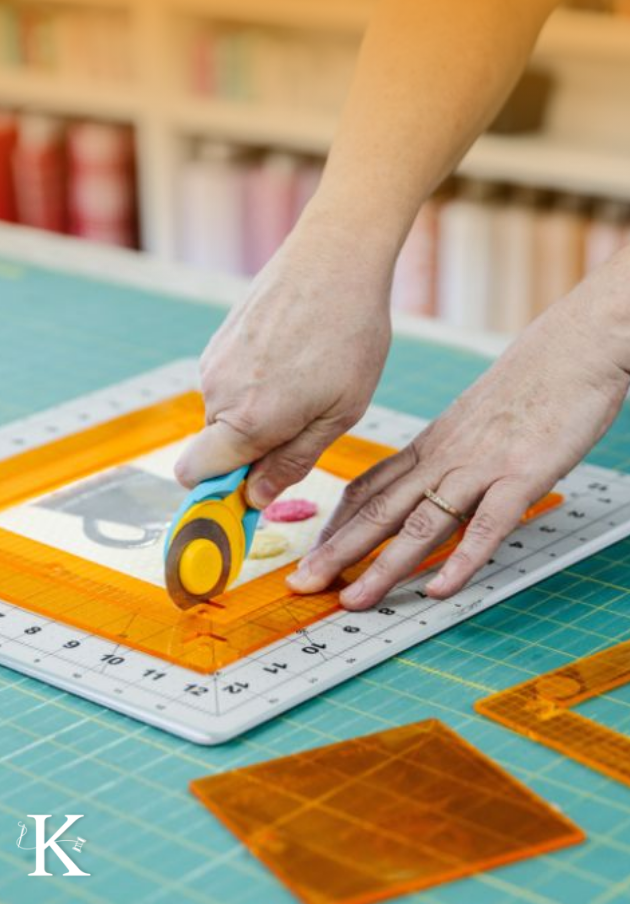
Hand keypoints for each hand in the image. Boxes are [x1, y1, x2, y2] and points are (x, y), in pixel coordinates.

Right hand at [175, 213, 392, 505]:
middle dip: (251, 450)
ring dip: (257, 412)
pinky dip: (254, 381)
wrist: (336, 258)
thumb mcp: (339, 413)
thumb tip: (253, 498)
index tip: (253, 490)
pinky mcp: (219, 338)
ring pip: (224, 413)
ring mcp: (213, 361)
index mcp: (247, 420)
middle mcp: (218, 392)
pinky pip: (228, 380)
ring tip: (307, 377)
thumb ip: (291, 461)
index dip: (220, 491)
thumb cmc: (350, 336)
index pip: (194, 477)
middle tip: (307, 420)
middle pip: (216, 448)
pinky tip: (294, 354)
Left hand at [287, 257, 629, 606]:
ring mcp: (481, 468)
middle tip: (304, 582)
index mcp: (432, 445)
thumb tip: (430, 483)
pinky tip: (440, 588)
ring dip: (384, 566)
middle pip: (380, 509)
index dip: (337, 524)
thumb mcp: (472, 419)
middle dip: (339, 551)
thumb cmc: (528, 383)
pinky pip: (486, 525)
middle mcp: (445, 458)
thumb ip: (448, 455)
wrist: (572, 348)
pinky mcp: (521, 476)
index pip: (371, 488)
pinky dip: (461, 560)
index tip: (312, 552)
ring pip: (421, 523)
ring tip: (355, 599)